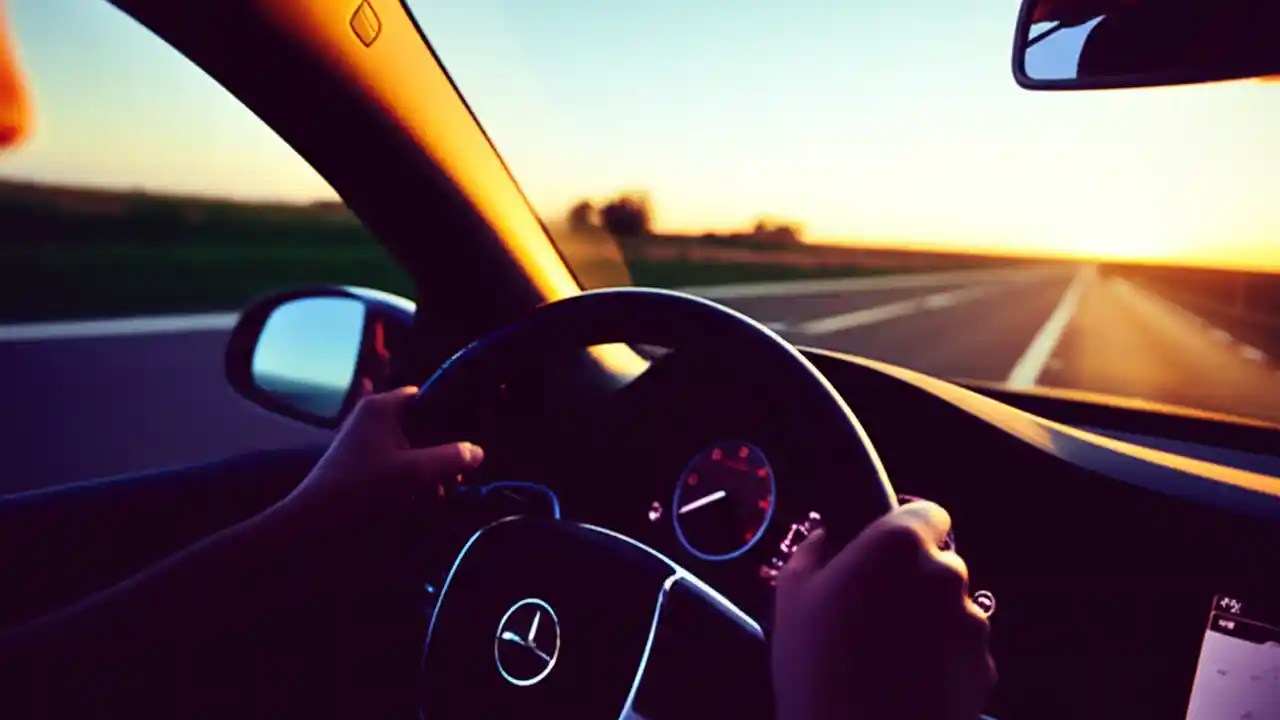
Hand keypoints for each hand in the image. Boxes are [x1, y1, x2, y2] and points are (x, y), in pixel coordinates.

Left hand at [266, 387, 483, 711]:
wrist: (312, 534)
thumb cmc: (359, 493)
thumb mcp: (412, 473)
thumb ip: (450, 458)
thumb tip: (478, 451)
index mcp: (382, 409)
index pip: (426, 395)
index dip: (451, 411)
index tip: (477, 430)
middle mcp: (375, 422)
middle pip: (425, 427)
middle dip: (446, 449)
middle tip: (464, 471)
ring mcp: (370, 450)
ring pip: (417, 452)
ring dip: (434, 471)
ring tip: (448, 491)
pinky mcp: (368, 475)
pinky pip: (405, 473)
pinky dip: (419, 485)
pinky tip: (431, 503)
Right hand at [772, 502, 994, 719]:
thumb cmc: (815, 665)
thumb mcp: (793, 596)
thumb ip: (814, 552)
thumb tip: (826, 537)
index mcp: (899, 544)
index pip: (928, 513)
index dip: (908, 529)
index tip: (885, 553)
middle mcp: (945, 574)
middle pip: (939, 563)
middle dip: (914, 581)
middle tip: (874, 613)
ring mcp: (971, 623)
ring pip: (951, 608)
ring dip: (929, 622)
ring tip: (888, 657)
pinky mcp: (984, 668)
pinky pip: (962, 651)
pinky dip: (943, 661)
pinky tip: (907, 683)